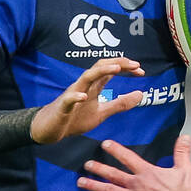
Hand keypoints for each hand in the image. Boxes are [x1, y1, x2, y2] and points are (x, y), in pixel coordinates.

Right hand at [29, 58, 144, 143]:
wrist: (50, 128)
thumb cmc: (75, 118)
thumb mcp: (102, 112)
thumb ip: (119, 104)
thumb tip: (140, 95)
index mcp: (93, 86)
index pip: (110, 70)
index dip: (126, 67)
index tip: (141, 70)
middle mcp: (84, 85)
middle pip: (100, 67)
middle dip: (118, 62)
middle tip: (135, 64)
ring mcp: (72, 94)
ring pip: (85, 77)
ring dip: (101, 71)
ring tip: (116, 68)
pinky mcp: (62, 107)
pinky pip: (68, 100)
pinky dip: (76, 97)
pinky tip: (84, 97)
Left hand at [78, 133, 190, 190]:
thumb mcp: (184, 168)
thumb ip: (181, 152)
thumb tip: (185, 137)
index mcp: (147, 172)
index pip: (127, 157)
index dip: (115, 150)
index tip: (105, 144)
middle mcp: (136, 183)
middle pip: (113, 174)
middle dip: (98, 169)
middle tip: (87, 164)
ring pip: (109, 190)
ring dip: (94, 185)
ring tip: (81, 182)